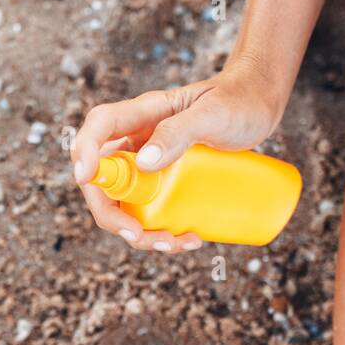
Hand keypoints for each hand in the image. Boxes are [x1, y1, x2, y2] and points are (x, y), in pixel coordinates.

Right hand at [71, 60, 285, 250]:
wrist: (260, 106)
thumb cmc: (239, 101)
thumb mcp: (212, 115)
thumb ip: (179, 132)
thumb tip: (143, 164)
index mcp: (142, 115)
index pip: (98, 129)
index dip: (84, 153)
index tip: (86, 178)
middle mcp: (137, 140)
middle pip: (104, 180)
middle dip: (113, 214)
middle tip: (138, 236)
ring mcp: (149, 163)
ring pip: (125, 204)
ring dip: (141, 232)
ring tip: (178, 243)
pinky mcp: (164, 182)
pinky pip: (151, 211)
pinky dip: (162, 232)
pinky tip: (190, 238)